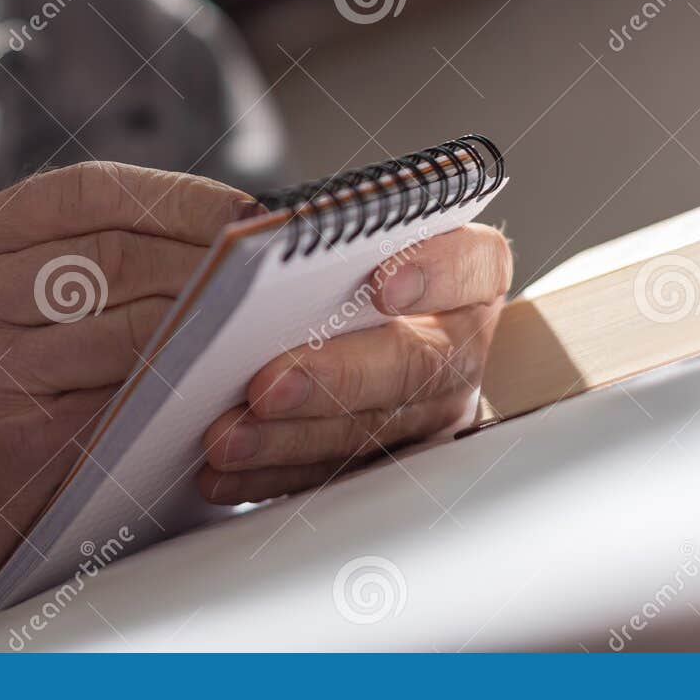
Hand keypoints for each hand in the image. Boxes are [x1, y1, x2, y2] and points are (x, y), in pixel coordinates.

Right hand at [0, 161, 251, 649]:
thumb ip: (62, 256)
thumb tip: (210, 226)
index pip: (87, 189)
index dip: (179, 193)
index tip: (242, 207)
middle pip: (120, 252)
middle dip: (211, 257)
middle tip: (272, 266)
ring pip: (140, 321)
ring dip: (216, 319)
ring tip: (265, 316)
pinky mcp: (22, 438)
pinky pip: (137, 393)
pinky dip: (193, 379)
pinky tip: (226, 374)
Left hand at [198, 223, 511, 502]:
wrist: (335, 312)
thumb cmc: (335, 259)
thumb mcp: (338, 226)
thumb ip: (324, 224)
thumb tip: (260, 228)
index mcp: (468, 272)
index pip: (475, 265)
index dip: (437, 273)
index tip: (382, 283)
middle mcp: (458, 344)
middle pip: (416, 365)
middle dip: (336, 378)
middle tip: (268, 384)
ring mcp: (430, 410)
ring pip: (370, 432)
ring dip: (290, 439)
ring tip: (227, 437)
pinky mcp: (387, 458)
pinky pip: (332, 475)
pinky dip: (270, 475)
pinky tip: (223, 472)